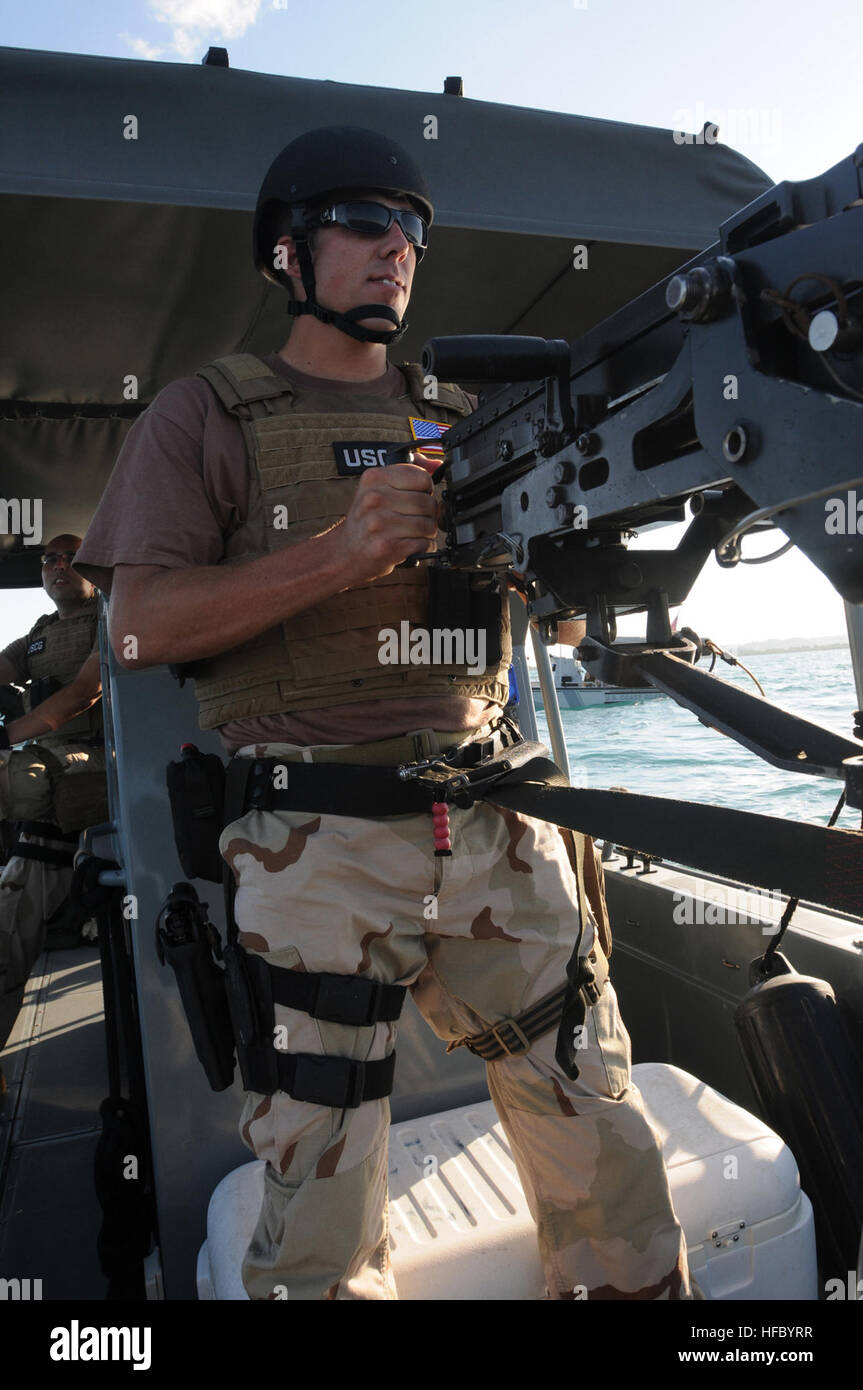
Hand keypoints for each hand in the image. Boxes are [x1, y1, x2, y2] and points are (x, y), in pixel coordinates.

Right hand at [331, 461, 440, 586]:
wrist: (345, 551)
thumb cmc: (366, 520)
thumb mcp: (379, 488)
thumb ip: (408, 474)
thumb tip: (436, 464)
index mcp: (375, 478)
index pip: (422, 477)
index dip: (426, 490)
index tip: (417, 497)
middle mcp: (375, 498)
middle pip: (428, 503)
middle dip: (429, 515)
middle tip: (415, 519)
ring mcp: (379, 523)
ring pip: (428, 525)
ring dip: (427, 533)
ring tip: (413, 534)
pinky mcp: (386, 547)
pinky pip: (424, 544)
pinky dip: (424, 547)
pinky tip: (412, 546)